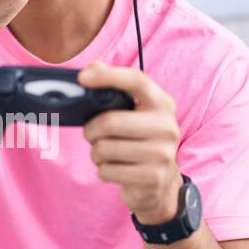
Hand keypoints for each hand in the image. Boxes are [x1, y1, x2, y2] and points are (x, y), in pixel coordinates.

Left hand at [79, 59, 182, 224]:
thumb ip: (113, 87)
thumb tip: (93, 66)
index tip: (81, 78)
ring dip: (96, 153)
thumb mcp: (132, 113)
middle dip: (91, 130)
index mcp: (162, 103)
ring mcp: (163, 154)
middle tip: (91, 134)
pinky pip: (107, 171)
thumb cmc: (139, 141)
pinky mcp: (153, 178)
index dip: (108, 76)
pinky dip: (103, 170)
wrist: (161, 183)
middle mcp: (167, 126)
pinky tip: (117, 170)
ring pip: (105, 149)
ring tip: (106, 153)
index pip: (136, 80)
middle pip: (110, 122)